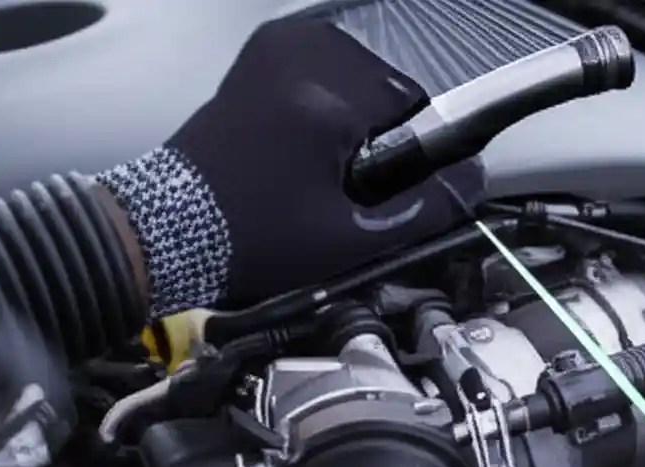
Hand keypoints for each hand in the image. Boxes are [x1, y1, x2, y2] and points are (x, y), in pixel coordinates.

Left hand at [98, 16, 484, 316]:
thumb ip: (423, 210)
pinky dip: (329, 94)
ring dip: (358, 110)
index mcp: (323, 99)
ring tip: (321, 157)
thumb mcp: (349, 239)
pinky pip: (325, 63)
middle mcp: (300, 57)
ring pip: (360, 71)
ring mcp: (275, 49)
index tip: (377, 183)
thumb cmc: (253, 237)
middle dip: (381, 128)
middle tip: (341, 176)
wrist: (171, 228)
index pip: (413, 104)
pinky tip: (307, 135)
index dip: (409, 151)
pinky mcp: (259, 54)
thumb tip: (472, 182)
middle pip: (387, 84)